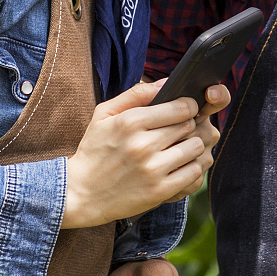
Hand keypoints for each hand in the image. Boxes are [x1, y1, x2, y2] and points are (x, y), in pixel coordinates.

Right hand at [63, 80, 224, 228]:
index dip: (188, 106)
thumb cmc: (95, 150)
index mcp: (130, 122)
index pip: (180, 107)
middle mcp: (143, 145)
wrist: (81, 194)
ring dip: (192, 146)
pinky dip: (192, 167)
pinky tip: (180, 165)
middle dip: (189, 125)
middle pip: (189, 126)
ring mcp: (152, 170)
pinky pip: (193, 173)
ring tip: (181, 147)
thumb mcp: (104, 114)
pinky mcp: (159, 191)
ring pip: (195, 148)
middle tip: (181, 130)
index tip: (185, 110)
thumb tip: (167, 81)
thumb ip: (136, 94)